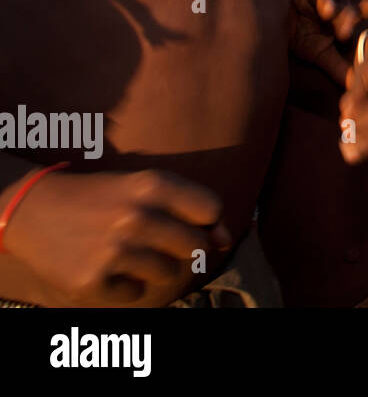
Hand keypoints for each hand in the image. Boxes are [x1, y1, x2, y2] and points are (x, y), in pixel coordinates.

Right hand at [4, 169, 228, 306]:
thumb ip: (187, 205)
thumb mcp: (142, 186)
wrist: (32, 209)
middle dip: (181, 247)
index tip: (189, 221)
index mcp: (152, 185)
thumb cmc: (99, 196)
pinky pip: (135, 293)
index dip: (206, 220)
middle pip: (195, 245)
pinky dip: (125, 285)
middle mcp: (136, 216)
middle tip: (154, 240)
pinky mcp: (92, 280)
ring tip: (127, 251)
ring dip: (153, 267)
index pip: (212, 209)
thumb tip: (225, 239)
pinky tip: (106, 265)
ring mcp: (114, 250)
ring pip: (168, 273)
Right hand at [290, 0, 367, 84]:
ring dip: (327, 2)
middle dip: (346, 16)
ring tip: (327, 12)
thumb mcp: (320, 54)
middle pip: (343, 6)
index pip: (359, 11)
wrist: (274, 23)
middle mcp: (332, 1)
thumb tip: (356, 87)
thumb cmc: (301, 35)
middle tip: (347, 30)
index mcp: (341, 15)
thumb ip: (338, 68)